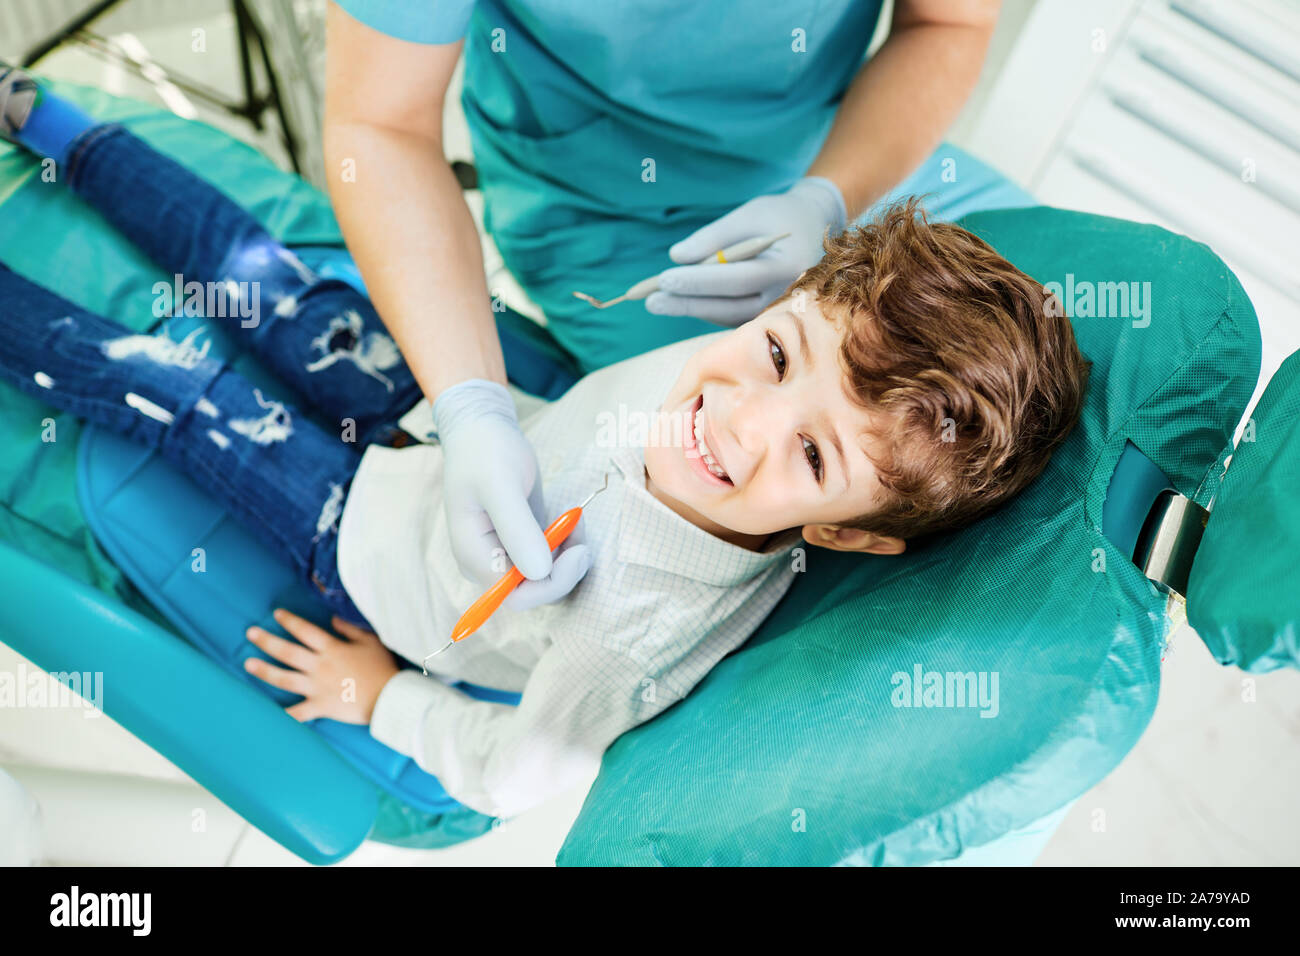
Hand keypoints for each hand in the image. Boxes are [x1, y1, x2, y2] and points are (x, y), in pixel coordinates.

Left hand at [244, 608, 401, 723]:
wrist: (390, 698)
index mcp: (332, 649)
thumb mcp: (371, 642)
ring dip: (265, 671)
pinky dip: (283, 715)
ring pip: (285, 679)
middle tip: (250, 633)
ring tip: (248, 664)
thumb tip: (332, 619)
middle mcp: (320, 666)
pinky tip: (267, 715)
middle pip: (287, 652)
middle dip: (267, 641)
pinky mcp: (320, 707)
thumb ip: (350, 629)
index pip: (305, 631)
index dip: (290, 621)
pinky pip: (298, 713)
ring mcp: (317, 688)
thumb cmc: (382, 668)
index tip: (276, 614)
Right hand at [434, 379, 591, 610]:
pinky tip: (571, 519)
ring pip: (546, 577)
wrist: (482, 428)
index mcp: (474, 556)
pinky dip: (566, 544)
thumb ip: (518, 531)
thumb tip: (539, 573)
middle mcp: (487, 563)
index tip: (577, 551)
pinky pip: (549, 559)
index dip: (549, 584)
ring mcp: (504, 554)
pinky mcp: (521, 542)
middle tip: (581, 532)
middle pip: (533, 591)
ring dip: (569, 554)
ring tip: (574, 518)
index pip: (514, 596)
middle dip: (564, 569)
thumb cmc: (485, 452)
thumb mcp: (501, 487)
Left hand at [645, 177, 847, 325]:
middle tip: (651, 300)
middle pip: (729, 305)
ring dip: (691, 309)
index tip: (664, 278)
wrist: (818, 228)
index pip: (736, 278)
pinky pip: (731, 316)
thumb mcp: (750, 214)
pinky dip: (705, 308)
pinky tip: (680, 301)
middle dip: (687, 303)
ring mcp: (779, 311)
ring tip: (657, 301)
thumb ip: (714, 236)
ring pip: (727, 316)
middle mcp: (787, 296)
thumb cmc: (781, 216)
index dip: (699, 281)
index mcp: (787, 266)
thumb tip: (677, 257)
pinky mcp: (768, 316)